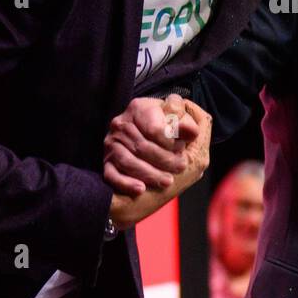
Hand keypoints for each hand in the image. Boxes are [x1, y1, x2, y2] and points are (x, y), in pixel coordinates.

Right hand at [107, 99, 211, 230]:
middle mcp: (121, 124)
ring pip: (129, 162)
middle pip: (143, 147)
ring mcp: (111, 144)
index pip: (156, 129)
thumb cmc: (166, 128)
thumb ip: (187, 123)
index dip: (172, 142)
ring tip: (168, 181)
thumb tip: (191, 131)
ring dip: (150, 174)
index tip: (184, 149)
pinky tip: (140, 189)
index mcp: (139, 108)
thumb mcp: (178, 120)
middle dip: (165, 160)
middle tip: (181, 167)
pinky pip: (112, 175)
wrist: (146, 139)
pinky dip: (126, 183)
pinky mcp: (106, 162)